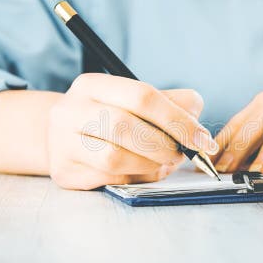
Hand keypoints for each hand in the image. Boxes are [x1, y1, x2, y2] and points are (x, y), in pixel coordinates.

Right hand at [47, 74, 218, 189]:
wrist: (61, 138)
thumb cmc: (107, 118)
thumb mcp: (134, 102)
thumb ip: (171, 105)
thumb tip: (198, 128)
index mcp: (92, 84)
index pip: (142, 95)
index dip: (177, 119)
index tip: (202, 139)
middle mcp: (71, 110)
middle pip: (126, 126)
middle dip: (164, 144)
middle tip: (181, 154)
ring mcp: (63, 142)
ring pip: (115, 157)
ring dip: (150, 164)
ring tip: (162, 163)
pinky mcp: (64, 172)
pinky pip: (109, 178)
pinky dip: (135, 177)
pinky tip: (141, 171)